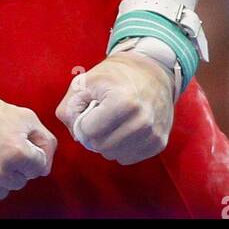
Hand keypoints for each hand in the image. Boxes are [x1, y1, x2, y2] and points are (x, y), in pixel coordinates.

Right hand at [0, 89, 56, 203]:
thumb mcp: (22, 115)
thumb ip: (44, 139)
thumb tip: (46, 163)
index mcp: (17, 152)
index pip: (39, 168)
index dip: (30, 154)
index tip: (16, 143)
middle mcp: (0, 172)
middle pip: (21, 181)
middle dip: (14, 166)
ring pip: (2, 191)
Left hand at [55, 53, 174, 164]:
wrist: (150, 71)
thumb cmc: (113, 77)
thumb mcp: (84, 82)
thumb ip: (69, 109)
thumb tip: (77, 135)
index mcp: (123, 102)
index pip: (88, 132)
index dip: (84, 121)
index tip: (92, 108)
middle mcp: (142, 120)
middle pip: (101, 146)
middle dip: (95, 134)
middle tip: (101, 116)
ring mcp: (153, 133)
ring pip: (114, 155)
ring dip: (108, 142)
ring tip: (114, 122)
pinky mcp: (159, 143)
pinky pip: (128, 158)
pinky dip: (121, 147)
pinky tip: (124, 129)